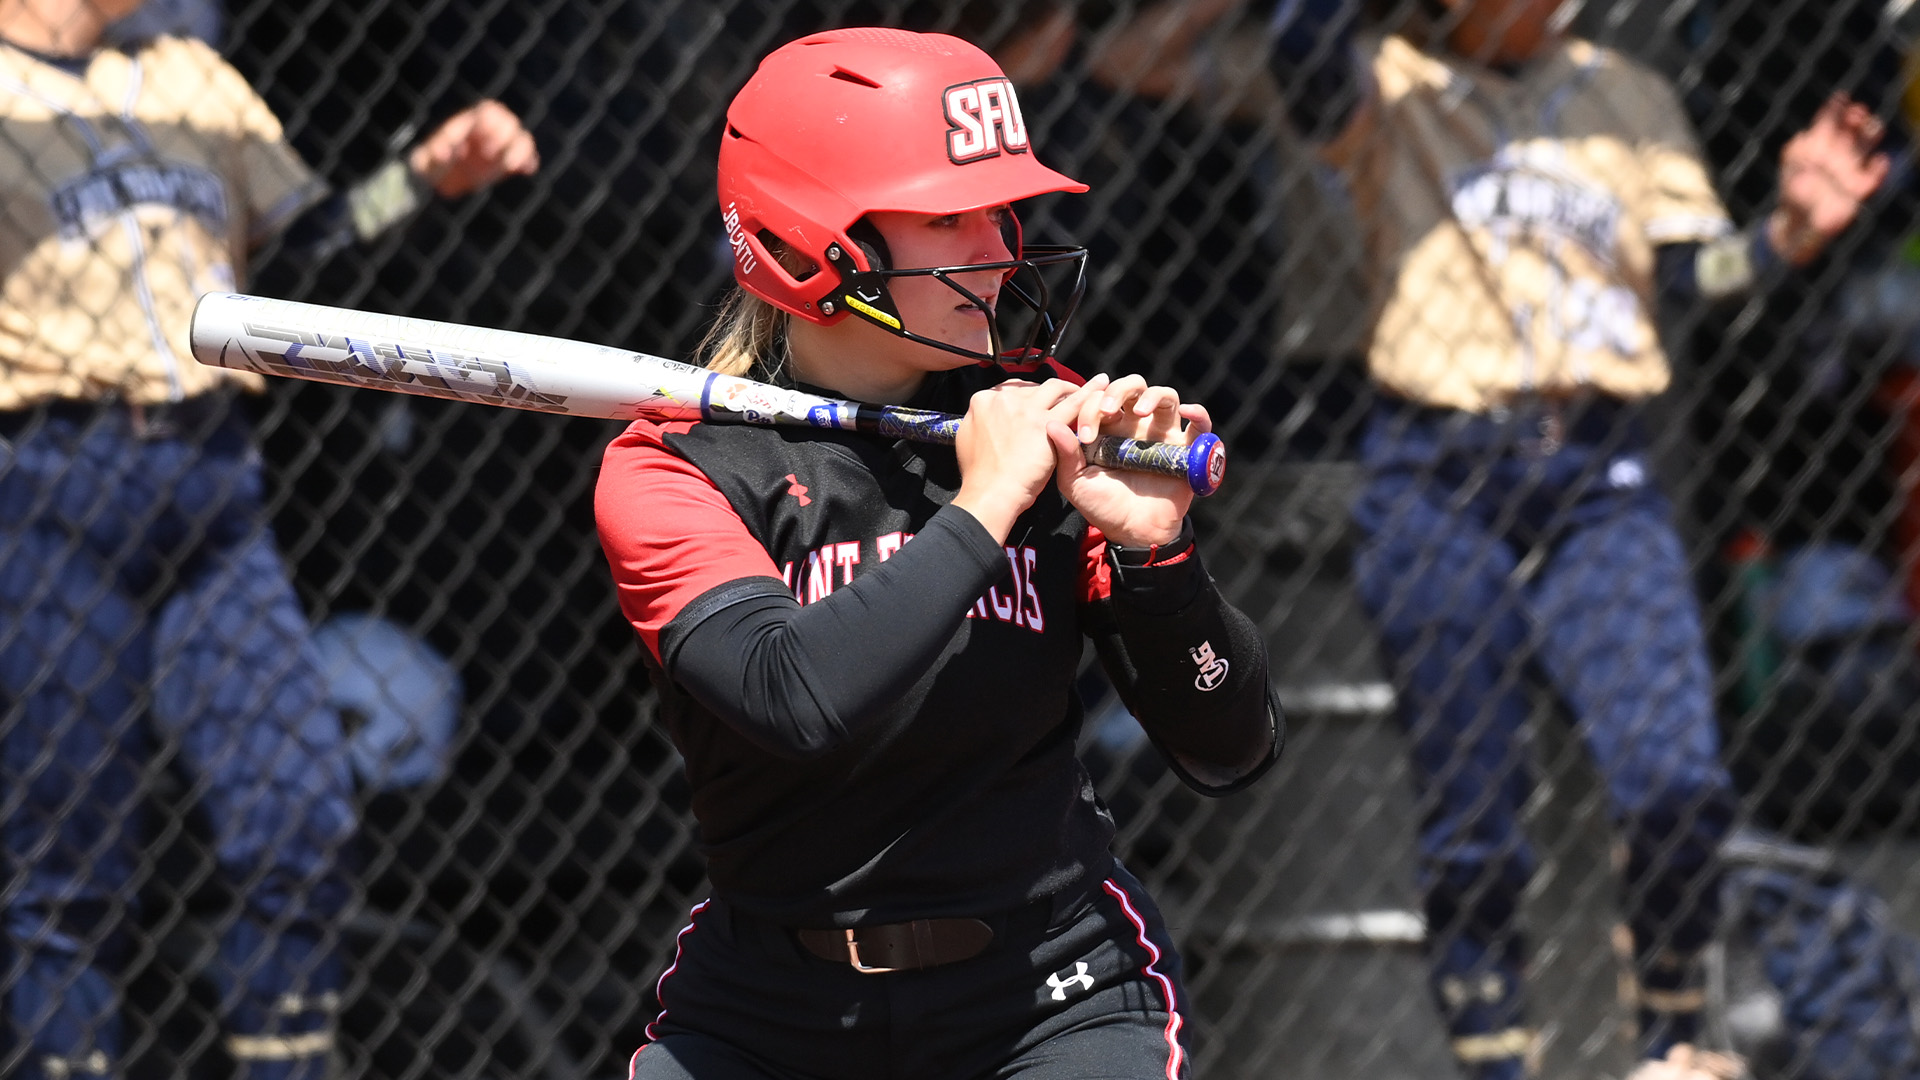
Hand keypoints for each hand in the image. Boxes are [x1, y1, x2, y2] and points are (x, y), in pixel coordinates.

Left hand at [408, 100, 539, 197]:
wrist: (442, 178)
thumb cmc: (432, 164)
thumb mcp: (427, 159)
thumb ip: (434, 152)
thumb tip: (445, 152)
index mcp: (472, 121)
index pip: (490, 111)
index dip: (491, 125)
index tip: (484, 146)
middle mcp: (491, 129)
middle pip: (509, 122)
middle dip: (505, 138)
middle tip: (489, 155)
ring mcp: (502, 144)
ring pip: (522, 138)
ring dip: (521, 151)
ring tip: (511, 167)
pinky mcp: (510, 160)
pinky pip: (527, 156)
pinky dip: (529, 161)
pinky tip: (526, 171)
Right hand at [952, 378, 1099, 541]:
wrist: (992, 492)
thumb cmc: (979, 476)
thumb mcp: (968, 440)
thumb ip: (979, 423)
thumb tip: (986, 419)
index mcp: (982, 401)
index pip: (1008, 389)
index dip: (1025, 395)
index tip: (1034, 402)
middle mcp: (1004, 399)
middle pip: (1032, 387)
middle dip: (1047, 392)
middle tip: (1061, 398)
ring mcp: (1027, 409)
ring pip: (1054, 388)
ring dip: (1069, 387)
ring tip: (1082, 390)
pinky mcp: (1047, 422)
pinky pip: (1074, 402)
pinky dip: (1088, 393)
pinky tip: (1099, 388)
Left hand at [1050, 373, 1202, 547]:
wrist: (1132, 532)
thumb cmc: (1103, 506)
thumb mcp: (1076, 483)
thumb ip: (1065, 454)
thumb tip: (1052, 424)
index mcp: (1109, 427)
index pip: (1100, 400)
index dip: (1090, 409)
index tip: (1085, 436)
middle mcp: (1137, 425)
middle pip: (1134, 386)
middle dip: (1118, 390)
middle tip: (1107, 409)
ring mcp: (1163, 435)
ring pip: (1166, 396)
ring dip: (1153, 396)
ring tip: (1140, 411)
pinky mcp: (1187, 450)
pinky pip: (1200, 426)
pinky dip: (1199, 413)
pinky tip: (1187, 411)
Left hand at [1771, 93, 1889, 264]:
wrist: (1799, 225)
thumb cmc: (1793, 195)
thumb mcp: (1789, 173)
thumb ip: (1794, 157)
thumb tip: (1802, 140)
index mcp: (1818, 146)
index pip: (1828, 122)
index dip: (1835, 109)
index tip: (1841, 96)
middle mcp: (1838, 154)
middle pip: (1850, 130)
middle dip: (1854, 119)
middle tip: (1857, 112)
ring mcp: (1850, 170)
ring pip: (1865, 147)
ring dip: (1870, 135)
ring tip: (1874, 125)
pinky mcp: (1860, 190)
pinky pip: (1874, 177)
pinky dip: (1879, 169)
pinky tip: (1879, 161)